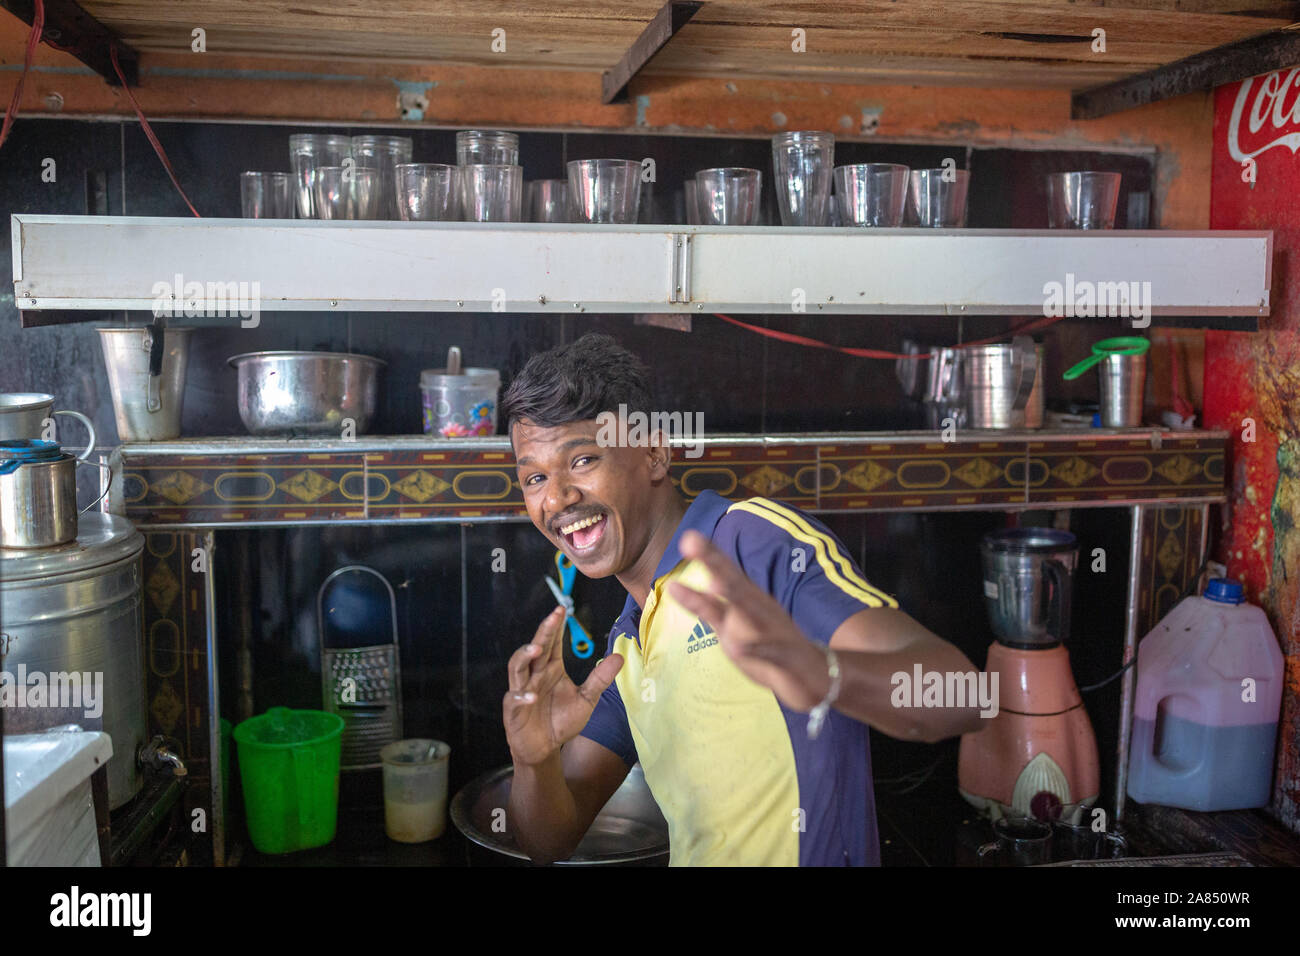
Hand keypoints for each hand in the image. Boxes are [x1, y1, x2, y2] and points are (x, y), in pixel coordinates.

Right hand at [503, 605, 622, 766]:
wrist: (545, 748)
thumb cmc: (561, 720)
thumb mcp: (586, 699)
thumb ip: (600, 678)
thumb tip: (619, 657)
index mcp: (550, 669)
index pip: (552, 643)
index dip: (555, 626)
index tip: (562, 609)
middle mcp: (535, 675)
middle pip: (535, 648)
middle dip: (543, 631)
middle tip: (553, 616)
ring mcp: (522, 690)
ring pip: (517, 667)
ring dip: (524, 656)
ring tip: (535, 648)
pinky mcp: (514, 710)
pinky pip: (514, 699)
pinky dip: (521, 696)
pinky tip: (532, 695)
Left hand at [668, 530, 830, 712]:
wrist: (816, 675)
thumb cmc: (770, 648)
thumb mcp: (734, 629)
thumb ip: (712, 609)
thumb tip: (690, 585)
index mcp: (748, 602)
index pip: (726, 574)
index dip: (708, 556)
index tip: (688, 536)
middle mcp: (759, 610)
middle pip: (735, 584)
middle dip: (714, 562)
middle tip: (690, 540)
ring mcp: (772, 632)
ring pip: (750, 611)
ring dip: (733, 595)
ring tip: (713, 580)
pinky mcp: (783, 658)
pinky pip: (768, 653)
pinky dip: (755, 649)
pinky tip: (738, 646)